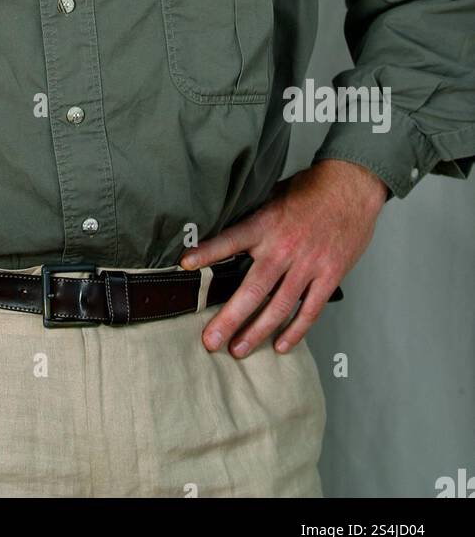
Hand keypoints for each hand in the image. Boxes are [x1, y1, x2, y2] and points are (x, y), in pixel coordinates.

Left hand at [177, 159, 388, 358]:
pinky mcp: (329, 275)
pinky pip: (310, 310)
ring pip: (278, 307)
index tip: (185, 264)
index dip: (208, 252)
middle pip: (252, 289)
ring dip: (256, 332)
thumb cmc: (310, 190)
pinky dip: (295, 331)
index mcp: (266, 224)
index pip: (230, 240)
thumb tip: (225, 232)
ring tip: (238, 349)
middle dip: (229, 319)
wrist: (351, 187)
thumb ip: (253, 217)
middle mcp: (284, 247)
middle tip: (210, 341)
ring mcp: (308, 264)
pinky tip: (281, 345)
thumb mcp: (274, 195)